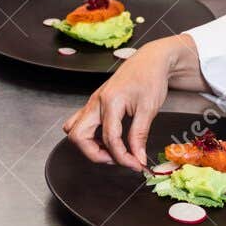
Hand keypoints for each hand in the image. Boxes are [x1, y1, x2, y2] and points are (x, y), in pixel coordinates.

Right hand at [62, 37, 182, 169]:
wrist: (150, 61)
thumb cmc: (150, 78)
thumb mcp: (149, 109)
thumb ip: (139, 135)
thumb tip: (137, 158)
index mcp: (110, 101)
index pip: (110, 139)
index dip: (122, 157)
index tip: (136, 164)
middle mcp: (96, 102)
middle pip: (78, 136)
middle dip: (95, 154)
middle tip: (117, 159)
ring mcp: (93, 103)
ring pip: (75, 130)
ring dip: (89, 145)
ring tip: (111, 150)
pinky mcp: (94, 104)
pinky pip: (81, 123)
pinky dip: (90, 136)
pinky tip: (107, 140)